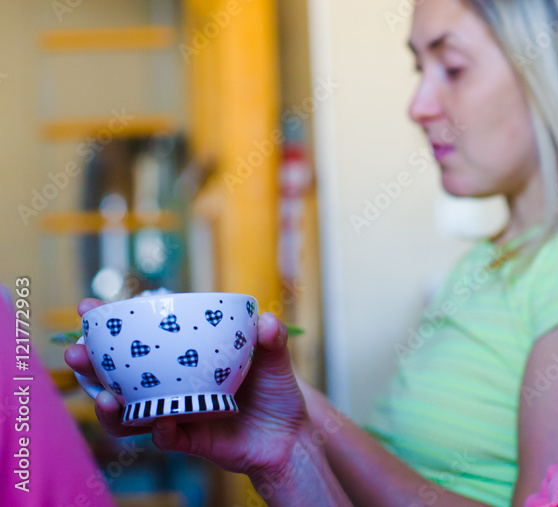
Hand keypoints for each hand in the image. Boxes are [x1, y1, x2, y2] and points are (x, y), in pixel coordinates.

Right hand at [65, 298, 310, 481]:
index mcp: (183, 360)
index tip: (87, 309)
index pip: (142, 342)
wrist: (291, 434)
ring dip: (111, 407)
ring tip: (104, 398)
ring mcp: (178, 413)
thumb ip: (272, 338)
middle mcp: (173, 387)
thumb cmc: (277, 392)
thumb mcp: (275, 358)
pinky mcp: (191, 440)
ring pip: (132, 413)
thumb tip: (266, 321)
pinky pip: (167, 438)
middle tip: (74, 351)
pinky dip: (161, 430)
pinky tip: (160, 421)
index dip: (110, 329)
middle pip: (120, 377)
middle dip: (91, 366)